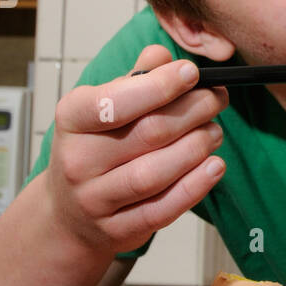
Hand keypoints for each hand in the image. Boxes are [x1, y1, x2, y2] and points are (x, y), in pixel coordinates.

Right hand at [46, 44, 229, 253]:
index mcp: (72, 120)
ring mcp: (95, 199)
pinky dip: (194, 187)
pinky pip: (162, 209)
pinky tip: (215, 167)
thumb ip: (134, 80)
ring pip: (154, 173)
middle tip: (217, 99)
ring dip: (196, 148)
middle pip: (146, 134)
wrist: (69, 213)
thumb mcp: (101, 107)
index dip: (158, 85)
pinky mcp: (118, 229)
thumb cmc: (94, 148)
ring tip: (215, 132)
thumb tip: (162, 55)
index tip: (191, 72)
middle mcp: (78, 160)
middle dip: (192, 112)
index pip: (114, 102)